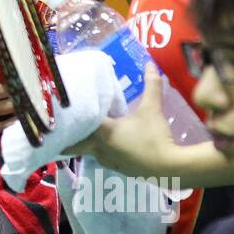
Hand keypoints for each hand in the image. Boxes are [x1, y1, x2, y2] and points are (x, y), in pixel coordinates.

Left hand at [66, 61, 177, 175]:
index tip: (63, 110)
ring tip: (85, 129)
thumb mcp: (152, 109)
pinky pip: (101, 158)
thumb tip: (150, 65)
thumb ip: (151, 86)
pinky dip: (100, 150)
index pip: (78, 123)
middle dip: (70, 135)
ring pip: (88, 151)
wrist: (169, 168)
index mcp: (102, 132)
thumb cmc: (155, 137)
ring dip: (86, 142)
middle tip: (68, 123)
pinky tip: (108, 143)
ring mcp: (108, 161)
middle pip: (75, 144)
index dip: (70, 117)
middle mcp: (99, 148)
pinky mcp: (118, 169)